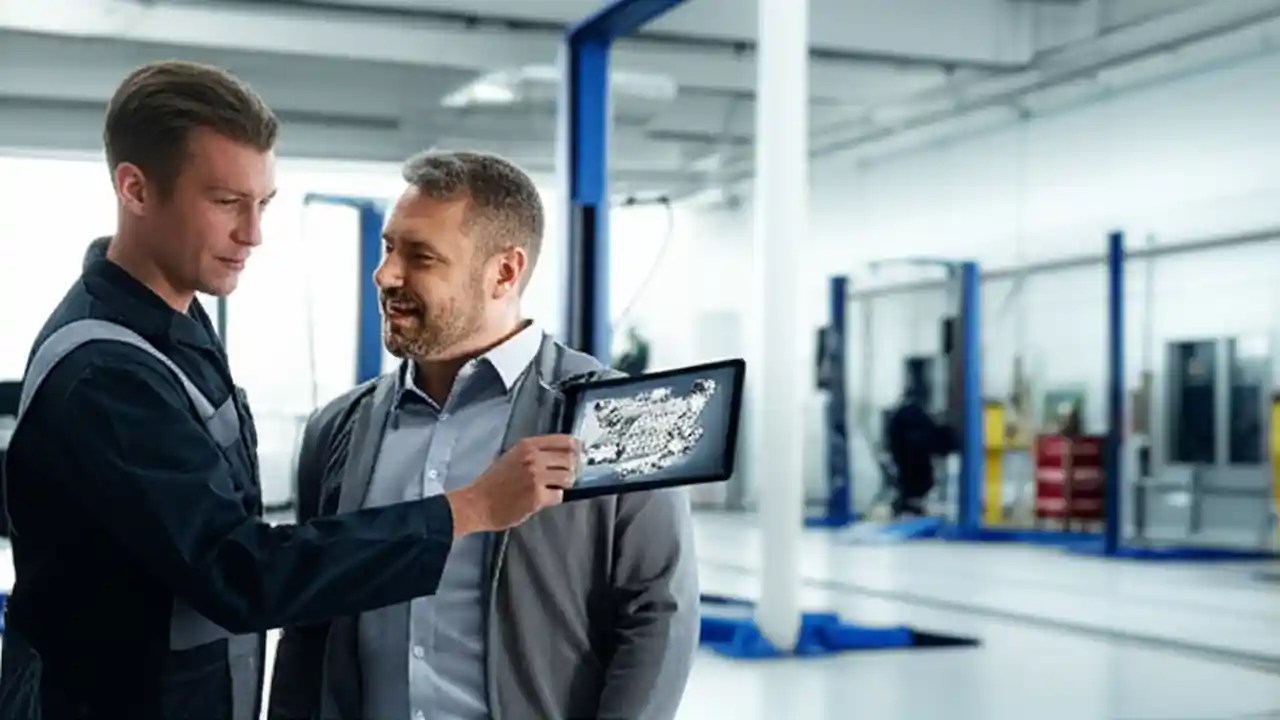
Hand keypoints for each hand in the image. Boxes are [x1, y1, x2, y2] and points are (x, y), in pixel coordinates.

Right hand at [446, 435, 580, 537]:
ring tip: (553, 488)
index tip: (580, 454)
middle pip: (571, 459)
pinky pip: (558, 496)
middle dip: (572, 468)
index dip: (577, 448)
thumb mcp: (512, 456)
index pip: (565, 440)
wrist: (477, 503)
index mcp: (528, 445)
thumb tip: (562, 454)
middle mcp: (534, 458)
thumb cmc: (494, 482)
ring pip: (568, 477)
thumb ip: (535, 453)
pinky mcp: (537, 497)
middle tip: (567, 476)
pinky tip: (541, 499)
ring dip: (564, 484)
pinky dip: (553, 499)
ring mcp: (536, 477)